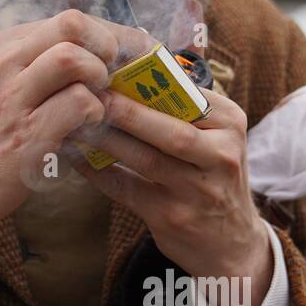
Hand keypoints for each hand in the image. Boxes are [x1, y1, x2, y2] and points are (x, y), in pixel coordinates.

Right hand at [0, 10, 148, 239]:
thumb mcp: (4, 85)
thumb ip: (42, 64)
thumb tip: (101, 52)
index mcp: (4, 48)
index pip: (69, 19)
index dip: (107, 35)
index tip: (122, 57)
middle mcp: (4, 65)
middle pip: (72, 24)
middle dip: (107, 47)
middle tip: (111, 77)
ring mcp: (13, 99)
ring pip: (74, 59)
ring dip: (99, 81)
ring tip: (97, 103)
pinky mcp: (26, 135)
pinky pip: (80, 104)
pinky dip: (96, 115)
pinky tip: (87, 129)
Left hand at [69, 87, 272, 305]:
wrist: (232, 242)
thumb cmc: (211, 174)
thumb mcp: (215, 135)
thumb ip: (183, 104)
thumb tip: (132, 64)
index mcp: (230, 124)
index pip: (186, 95)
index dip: (146, 82)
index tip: (109, 68)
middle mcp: (221, 157)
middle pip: (167, 129)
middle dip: (124, 110)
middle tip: (88, 91)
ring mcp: (198, 191)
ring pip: (145, 159)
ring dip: (105, 138)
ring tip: (75, 119)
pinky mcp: (172, 217)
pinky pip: (126, 188)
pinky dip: (97, 171)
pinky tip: (74, 156)